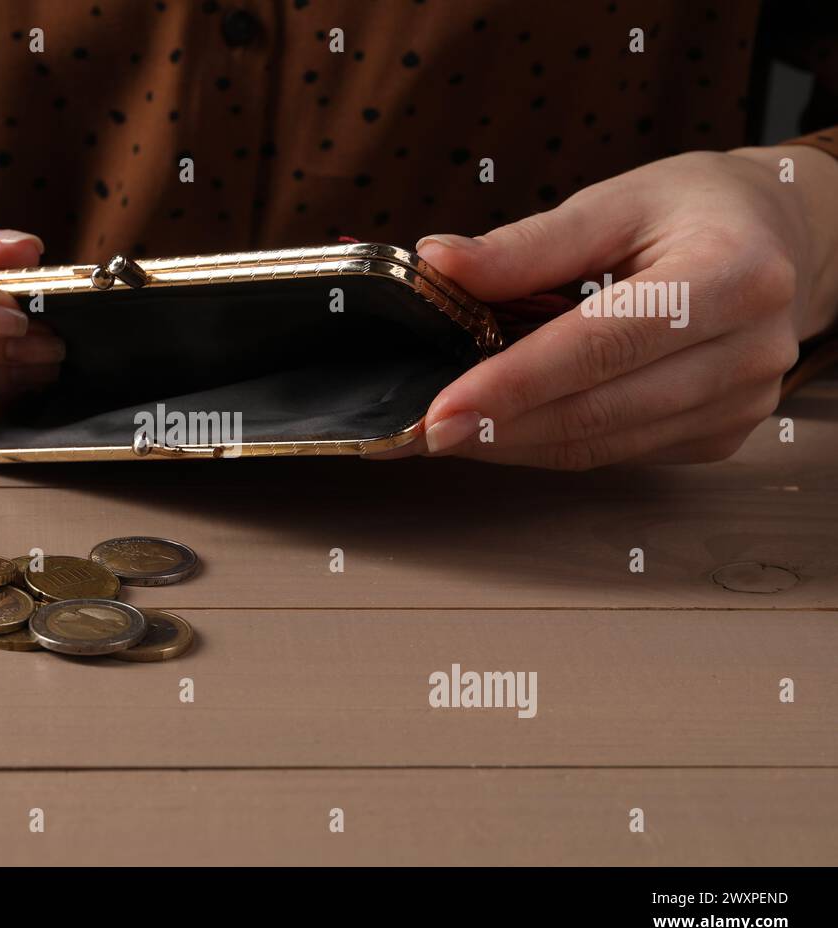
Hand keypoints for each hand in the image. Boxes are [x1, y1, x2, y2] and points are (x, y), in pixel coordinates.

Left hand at [378, 146, 837, 467]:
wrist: (780, 239)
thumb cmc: (696, 211)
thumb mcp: (616, 201)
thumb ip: (527, 244)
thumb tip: (439, 263)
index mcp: (730, 276)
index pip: (598, 345)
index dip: (512, 384)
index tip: (440, 410)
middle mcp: (748, 351)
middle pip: (597, 411)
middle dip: (498, 428)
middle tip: (420, 431)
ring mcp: (740, 404)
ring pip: (601, 445)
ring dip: (515, 445)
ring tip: (450, 430)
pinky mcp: (720, 436)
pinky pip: (617, 453)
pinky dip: (551, 445)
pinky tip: (505, 429)